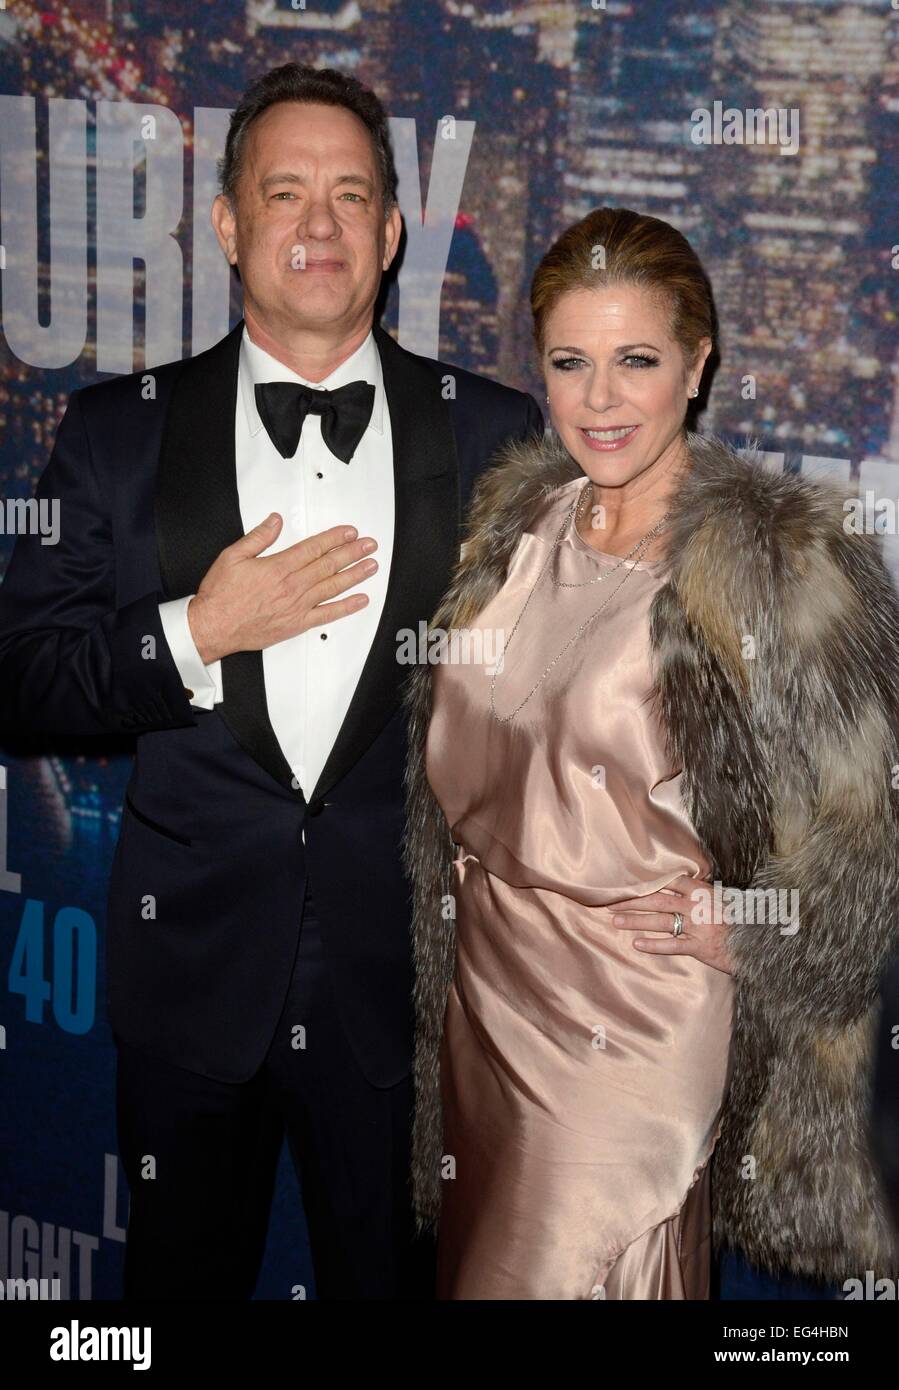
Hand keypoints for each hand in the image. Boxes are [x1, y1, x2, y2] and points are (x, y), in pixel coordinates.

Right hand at [187, 514, 378, 663]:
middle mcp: (292, 586)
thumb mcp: (233, 556)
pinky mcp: (297, 623)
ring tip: (371, 566)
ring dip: (355, 575)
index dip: (335, 538)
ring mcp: (297, 606)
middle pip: (329, 565)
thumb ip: (258, 537)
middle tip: (369, 545)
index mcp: (278, 567)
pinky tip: (359, 600)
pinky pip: (327, 615)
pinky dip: (346, 607)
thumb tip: (275, 521)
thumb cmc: (221, 596)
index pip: (314, 548)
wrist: (214, 627)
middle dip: (352, 553)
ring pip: (333, 587)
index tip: (350, 533)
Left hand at [606, 874, 733, 974]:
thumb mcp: (727, 899)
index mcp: (704, 891)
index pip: (670, 881)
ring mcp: (698, 926)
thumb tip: (683, 888)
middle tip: (610, 902)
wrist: (762, 941)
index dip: (648, 882)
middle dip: (632, 901)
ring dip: (636, 921)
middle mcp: (698, 906)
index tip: (629, 883)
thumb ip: (704, 894)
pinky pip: (673, 945)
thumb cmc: (745, 919)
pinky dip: (654, 945)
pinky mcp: (701, 947)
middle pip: (658, 900)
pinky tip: (637, 944)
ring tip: (616, 921)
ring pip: (661, 921)